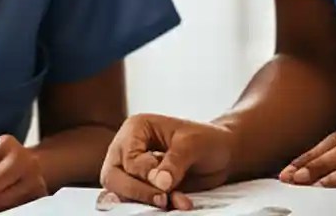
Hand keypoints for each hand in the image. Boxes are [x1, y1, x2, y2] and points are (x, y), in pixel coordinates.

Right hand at [99, 114, 234, 210]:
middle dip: (137, 191)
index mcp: (136, 128)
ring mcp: (133, 169)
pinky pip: (137, 201)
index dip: (144, 174)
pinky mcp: (142, 185)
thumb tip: (159, 183)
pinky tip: (180, 203)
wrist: (222, 154)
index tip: (166, 182)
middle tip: (163, 199)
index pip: (126, 158)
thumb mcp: (193, 145)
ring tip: (176, 201)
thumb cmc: (207, 140)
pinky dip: (155, 206)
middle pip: (113, 177)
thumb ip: (174, 162)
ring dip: (147, 201)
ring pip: (121, 192)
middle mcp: (128, 148)